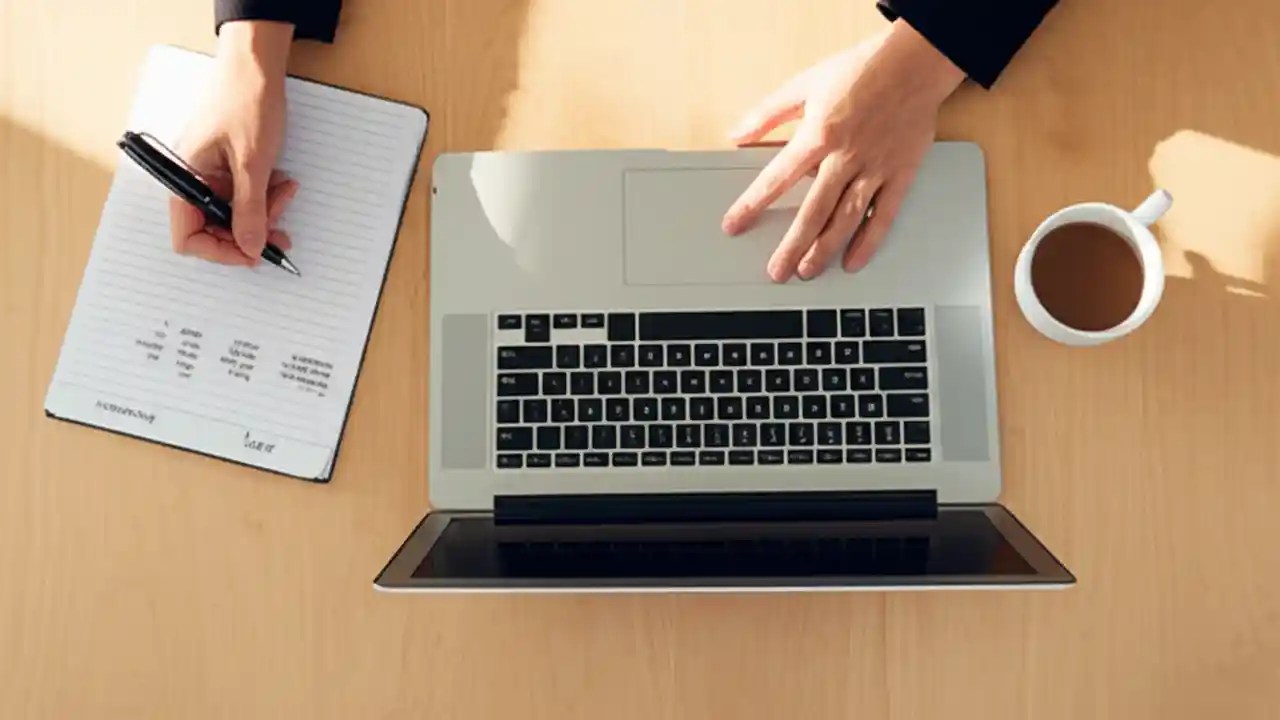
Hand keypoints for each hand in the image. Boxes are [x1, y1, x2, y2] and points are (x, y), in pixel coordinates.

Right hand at [169, 21, 297, 265]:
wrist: (256, 64)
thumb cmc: (246, 101)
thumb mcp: (253, 163)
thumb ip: (249, 210)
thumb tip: (250, 249)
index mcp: (184, 179)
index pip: (188, 237)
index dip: (220, 252)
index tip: (254, 254)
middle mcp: (192, 180)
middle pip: (214, 229)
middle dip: (250, 232)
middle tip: (282, 233)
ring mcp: (210, 173)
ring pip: (234, 213)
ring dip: (263, 212)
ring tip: (286, 194)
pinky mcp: (228, 166)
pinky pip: (244, 194)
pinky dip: (265, 196)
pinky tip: (282, 183)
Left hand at [723, 21, 965, 281]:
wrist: (914, 62)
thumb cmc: (860, 70)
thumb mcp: (804, 84)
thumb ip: (767, 113)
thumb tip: (736, 134)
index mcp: (818, 135)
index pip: (778, 178)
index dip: (753, 204)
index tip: (734, 225)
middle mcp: (846, 157)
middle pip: (813, 211)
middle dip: (792, 246)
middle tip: (776, 271)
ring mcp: (876, 168)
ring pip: (846, 219)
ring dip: (825, 249)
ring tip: (807, 271)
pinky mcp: (901, 173)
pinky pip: (884, 215)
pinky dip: (869, 241)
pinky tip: (852, 261)